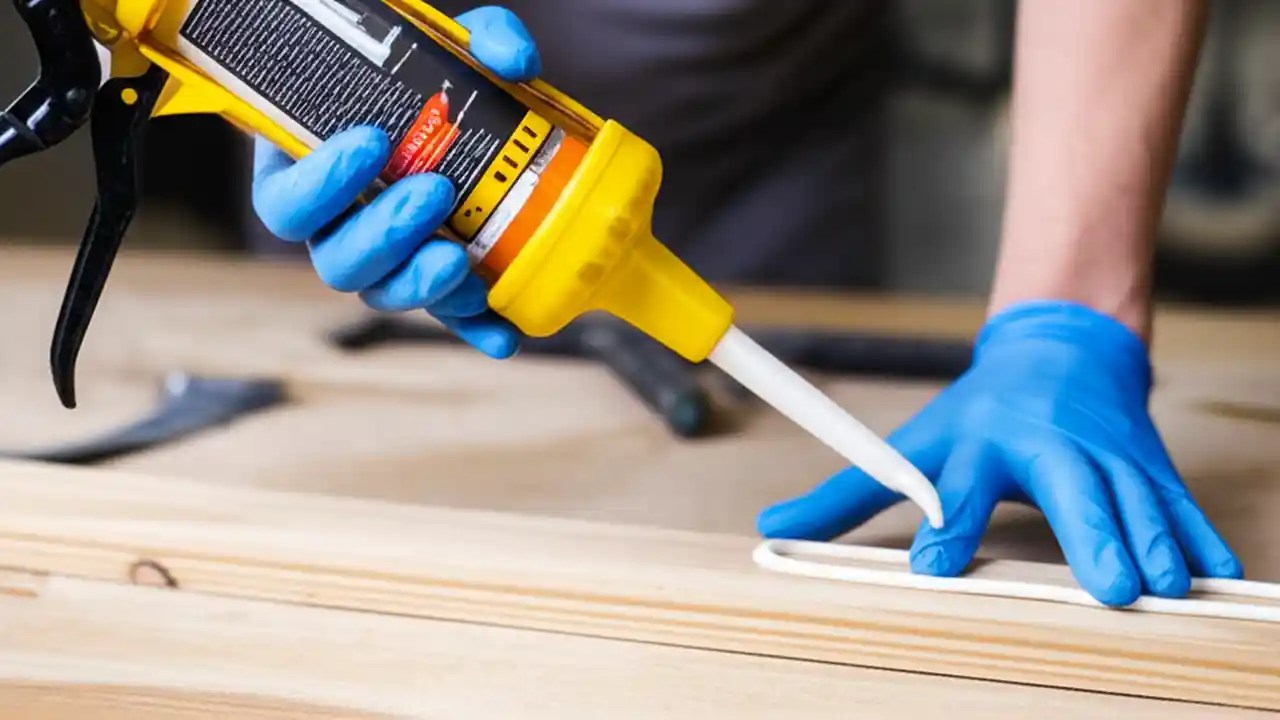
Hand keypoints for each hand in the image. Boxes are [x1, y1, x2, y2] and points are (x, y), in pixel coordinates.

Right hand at [251, 7, 539, 358]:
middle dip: (384, 232)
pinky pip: (445, 318)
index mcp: (308, 171)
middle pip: (335, 260)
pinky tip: (504, 336)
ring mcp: (384, 260)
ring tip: (462, 259)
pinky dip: (474, 329)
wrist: (459, 111)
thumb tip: (514, 62)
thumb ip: (476, 39)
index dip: (320, 183)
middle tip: (436, 191)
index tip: (373, 142)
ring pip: (381, 293)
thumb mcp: (443, 46)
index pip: (285, 200)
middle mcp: (337, 226)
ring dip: (421, 285)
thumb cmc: (422, 78)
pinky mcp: (432, 280)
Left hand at [758, 301, 1242, 605]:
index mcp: (980, 444)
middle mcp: (1047, 447)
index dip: (945, 528)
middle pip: (1070, 490)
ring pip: (1134, 497)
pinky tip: (1217, 569)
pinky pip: (1177, 501)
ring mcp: (1104, 452)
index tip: (932, 566)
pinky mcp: (1146, 463)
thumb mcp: (909, 444)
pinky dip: (1199, 533)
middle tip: (1112, 584)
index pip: (956, 490)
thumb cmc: (974, 412)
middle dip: (1093, 533)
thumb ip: (843, 498)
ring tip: (1170, 583)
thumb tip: (771, 533)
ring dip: (1156, 539)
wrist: (1059, 350)